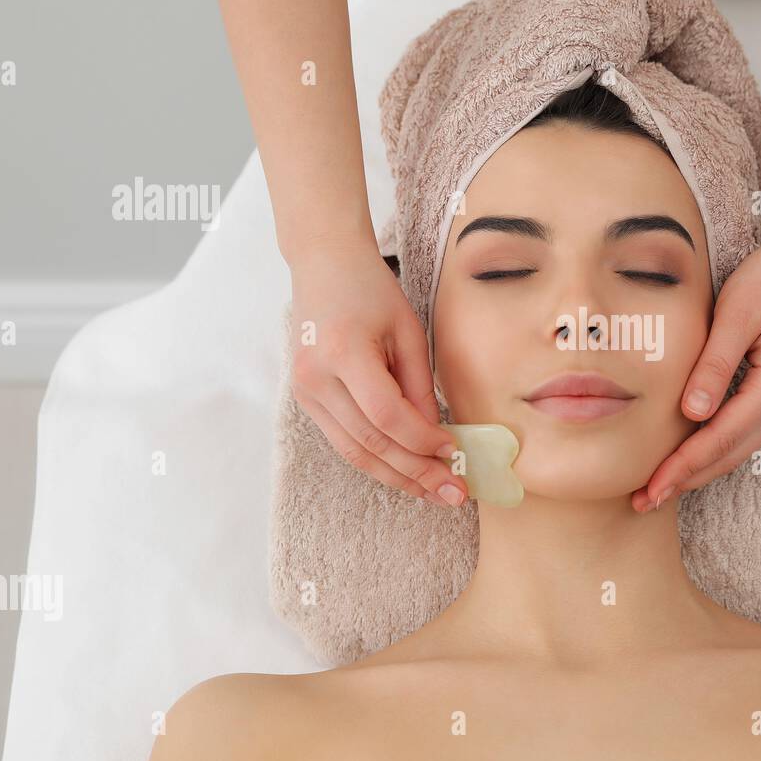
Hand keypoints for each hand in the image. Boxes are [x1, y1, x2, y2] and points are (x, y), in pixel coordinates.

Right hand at [288, 237, 468, 506]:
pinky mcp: (306, 400)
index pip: (386, 416)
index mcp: (343, 353)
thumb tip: (437, 440)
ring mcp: (305, 392)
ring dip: (397, 476)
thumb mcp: (409, 331)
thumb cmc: (372, 291)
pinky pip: (344, 441)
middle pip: (370, 443)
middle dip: (415, 473)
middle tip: (454, 494)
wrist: (324, 266)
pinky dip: (377, 460)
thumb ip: (420, 387)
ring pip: (354, 452)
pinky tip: (407, 470)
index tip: (456, 453)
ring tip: (434, 492)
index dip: (422, 441)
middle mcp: (315, 378)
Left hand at [631, 225, 760, 512]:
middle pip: (729, 455)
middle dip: (685, 481)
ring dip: (698, 471)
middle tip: (642, 502)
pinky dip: (712, 451)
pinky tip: (687, 458)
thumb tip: (692, 413)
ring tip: (658, 489)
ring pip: (736, 450)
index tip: (649, 486)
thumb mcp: (737, 313)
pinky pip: (741, 433)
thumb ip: (714, 364)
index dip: (682, 466)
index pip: (720, 438)